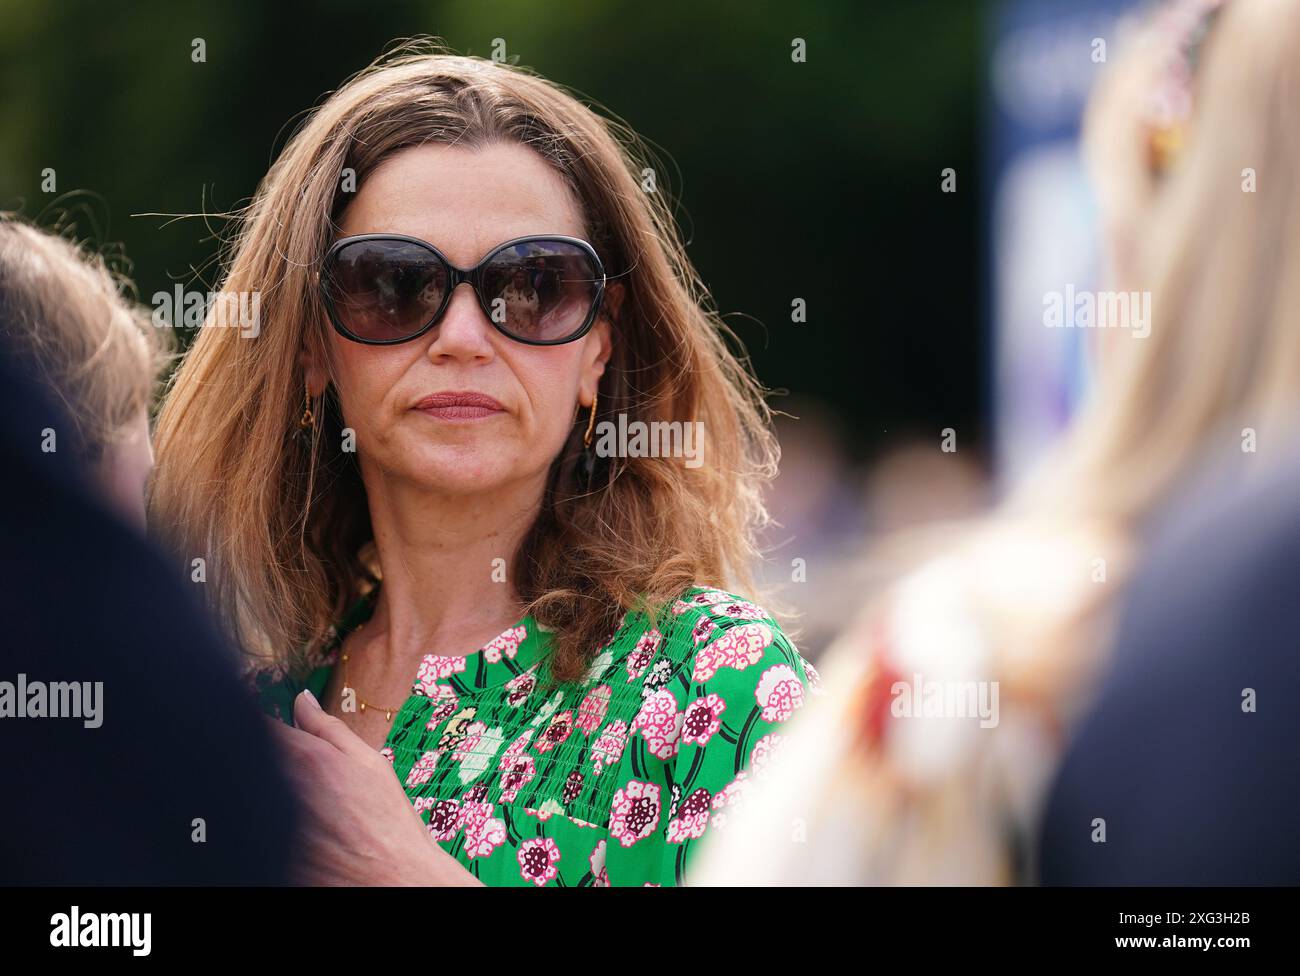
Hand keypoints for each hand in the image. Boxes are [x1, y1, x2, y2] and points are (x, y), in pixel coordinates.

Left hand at [267, 690, 482, 885]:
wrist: (393, 877)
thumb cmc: (386, 821)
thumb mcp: (368, 762)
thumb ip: (327, 728)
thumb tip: (302, 701)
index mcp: (302, 758)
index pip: (257, 724)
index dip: (261, 724)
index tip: (270, 730)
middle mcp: (277, 786)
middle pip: (248, 757)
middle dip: (260, 755)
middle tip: (294, 773)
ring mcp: (265, 822)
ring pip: (248, 790)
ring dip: (263, 786)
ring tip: (301, 805)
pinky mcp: (262, 850)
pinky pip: (252, 823)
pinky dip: (264, 819)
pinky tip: (297, 829)